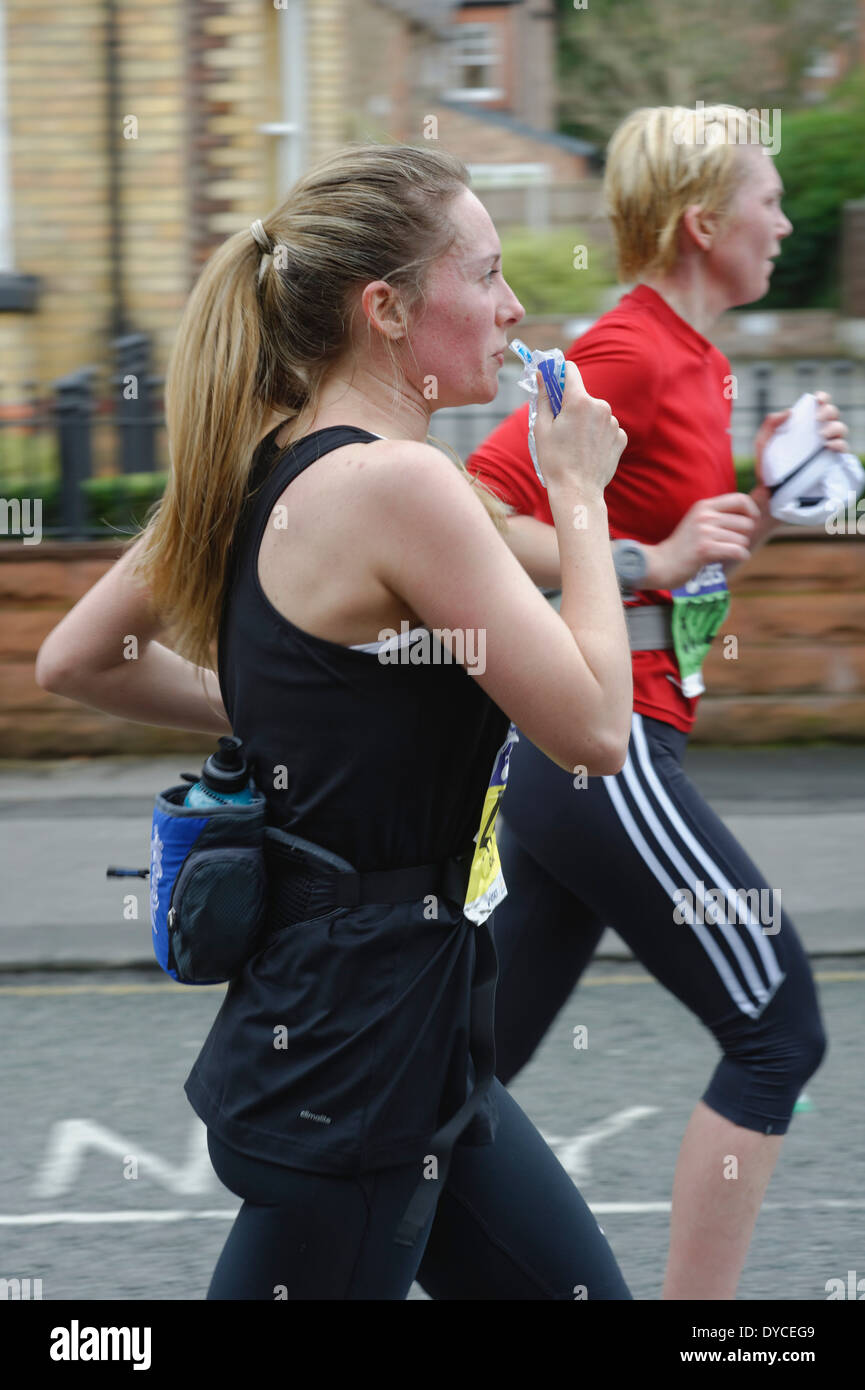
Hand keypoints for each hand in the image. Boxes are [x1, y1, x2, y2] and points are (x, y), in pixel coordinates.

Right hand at [534, 360, 626, 497]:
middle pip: (583, 397)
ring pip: (596, 414)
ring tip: (576, 445)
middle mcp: (601, 406)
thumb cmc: (555, 461)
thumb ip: (543, 397)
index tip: (552, 378)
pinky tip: (588, 452)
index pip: (571, 371)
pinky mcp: (621, 437)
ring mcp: (614, 423)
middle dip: (572, 406)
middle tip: (561, 428)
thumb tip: (541, 376)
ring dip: (586, 423)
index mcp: (579, 401)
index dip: (559, 373)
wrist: (577, 491)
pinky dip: (598, 436)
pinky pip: (607, 429)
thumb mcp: (542, 428)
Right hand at [650, 493, 760, 589]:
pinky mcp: (705, 549)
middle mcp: (705, 515)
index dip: (752, 511)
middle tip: (733, 543)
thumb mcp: (699, 522)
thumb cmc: (683, 546)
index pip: (740, 499)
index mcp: (704, 505)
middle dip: (745, 535)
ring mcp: (704, 531)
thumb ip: (720, 515)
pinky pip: (737, 551)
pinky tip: (734, 558)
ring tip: (724, 552)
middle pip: (745, 522)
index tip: (751, 522)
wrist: (661, 563)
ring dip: (739, 548)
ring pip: (742, 539)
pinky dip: (741, 556)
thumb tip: (752, 514)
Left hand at [754, 390, 850, 480]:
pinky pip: (843, 448)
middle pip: (832, 413)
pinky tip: (827, 446)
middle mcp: (817, 432)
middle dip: (828, 411)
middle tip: (817, 419)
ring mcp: (825, 445)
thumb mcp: (762, 443)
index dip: (822, 398)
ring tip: (821, 435)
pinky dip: (838, 444)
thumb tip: (789, 411)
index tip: (818, 400)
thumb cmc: (766, 464)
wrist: (770, 490)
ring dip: (834, 427)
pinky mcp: (830, 460)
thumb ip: (771, 424)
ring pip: (841, 429)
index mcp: (803, 424)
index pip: (818, 405)